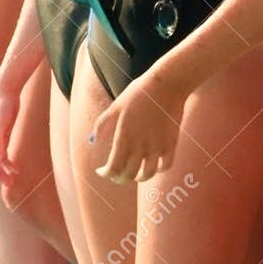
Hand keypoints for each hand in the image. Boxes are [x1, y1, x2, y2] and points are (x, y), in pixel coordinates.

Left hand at [90, 69, 187, 183]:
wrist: (167, 85)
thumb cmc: (138, 93)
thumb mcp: (115, 107)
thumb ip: (102, 125)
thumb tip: (91, 141)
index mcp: (124, 138)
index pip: (113, 168)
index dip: (106, 174)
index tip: (102, 171)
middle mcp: (140, 146)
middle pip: (128, 175)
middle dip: (119, 178)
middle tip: (116, 174)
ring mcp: (157, 147)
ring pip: (147, 174)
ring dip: (139, 178)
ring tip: (135, 174)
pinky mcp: (171, 144)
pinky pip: (165, 166)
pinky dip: (158, 170)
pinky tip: (153, 165)